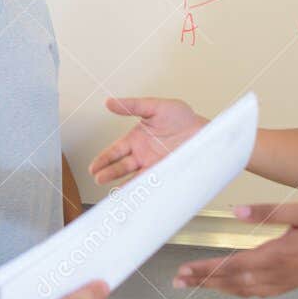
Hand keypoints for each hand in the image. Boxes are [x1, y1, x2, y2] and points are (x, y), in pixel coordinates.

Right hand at [88, 97, 207, 184]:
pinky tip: (134, 196)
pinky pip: (149, 184)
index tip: (93, 168)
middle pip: (120, 167)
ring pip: (133, 178)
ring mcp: (153, 166)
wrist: (204, 131)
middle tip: (98, 178)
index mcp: (136, 139)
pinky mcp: (165, 173)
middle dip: (108, 173)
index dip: (103, 160)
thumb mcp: (155, 107)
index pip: (115, 151)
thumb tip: (110, 102)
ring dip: (122, 185)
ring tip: (113, 192)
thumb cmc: (182, 117)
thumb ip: (132, 105)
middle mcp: (142, 154)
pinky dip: (141, 191)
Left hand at [171, 202, 297, 295]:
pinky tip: (230, 287)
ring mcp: (286, 282)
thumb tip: (235, 212)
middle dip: (203, 281)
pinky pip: (258, 292)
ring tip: (195, 284)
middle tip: (178, 281)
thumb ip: (267, 211)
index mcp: (278, 255)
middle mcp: (279, 273)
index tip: (184, 271)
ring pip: (243, 290)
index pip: (232, 265)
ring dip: (217, 287)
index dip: (206, 269)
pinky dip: (238, 291)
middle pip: (232, 281)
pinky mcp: (292, 283)